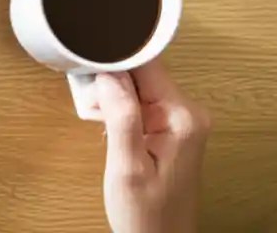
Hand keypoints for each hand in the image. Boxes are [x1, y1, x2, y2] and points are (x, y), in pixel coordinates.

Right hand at [96, 61, 210, 232]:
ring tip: (97, 115)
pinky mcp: (171, 126)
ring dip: (112, 93)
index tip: (88, 66)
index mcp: (181, 117)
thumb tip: (108, 75)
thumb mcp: (127, 168)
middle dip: (109, 78)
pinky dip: (119, 105)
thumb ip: (121, 117)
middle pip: (142, 71)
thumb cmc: (147, 215)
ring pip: (138, 84)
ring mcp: (181, 119)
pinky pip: (141, 100)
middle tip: (90, 101)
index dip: (113, 61)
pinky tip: (108, 123)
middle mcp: (187, 112)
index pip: (146, 64)